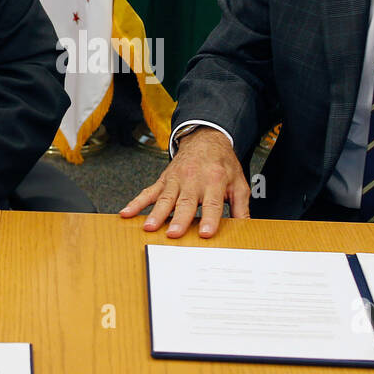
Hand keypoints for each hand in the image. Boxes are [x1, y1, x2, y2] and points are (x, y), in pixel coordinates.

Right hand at [119, 128, 249, 238]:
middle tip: (174, 234)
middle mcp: (194, 179)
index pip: (213, 203)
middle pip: (186, 202)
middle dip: (179, 219)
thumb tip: (246, 229)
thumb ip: (241, 207)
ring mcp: (176, 180)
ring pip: (165, 198)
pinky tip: (127, 213)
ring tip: (150, 227)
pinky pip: (148, 192)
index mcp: (215, 181)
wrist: (206, 140)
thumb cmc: (223, 164)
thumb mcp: (239, 183)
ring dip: (157, 213)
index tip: (205, 233)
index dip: (209, 218)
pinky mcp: (164, 180)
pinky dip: (137, 203)